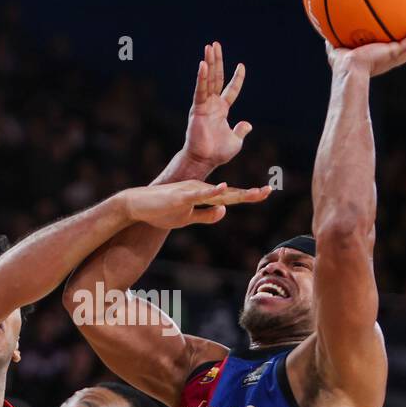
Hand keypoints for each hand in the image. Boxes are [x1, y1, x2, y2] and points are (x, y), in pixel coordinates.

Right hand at [121, 179, 270, 230]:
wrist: (137, 205)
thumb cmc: (160, 211)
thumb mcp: (187, 218)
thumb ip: (206, 215)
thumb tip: (224, 210)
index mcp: (203, 196)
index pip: (230, 196)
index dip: (248, 195)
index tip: (265, 192)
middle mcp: (201, 190)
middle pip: (229, 192)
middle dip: (249, 193)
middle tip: (268, 191)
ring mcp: (191, 191)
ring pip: (218, 192)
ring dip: (236, 193)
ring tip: (254, 192)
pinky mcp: (181, 195)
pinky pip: (199, 194)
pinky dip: (212, 191)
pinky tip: (224, 188)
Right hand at [181, 42, 252, 169]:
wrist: (205, 159)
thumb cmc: (218, 152)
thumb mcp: (235, 140)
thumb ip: (241, 130)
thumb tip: (247, 124)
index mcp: (222, 110)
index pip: (231, 90)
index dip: (237, 78)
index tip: (241, 65)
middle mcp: (212, 104)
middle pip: (216, 78)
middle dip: (217, 61)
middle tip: (215, 45)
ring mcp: (204, 105)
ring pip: (208, 80)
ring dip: (209, 63)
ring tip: (209, 47)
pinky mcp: (197, 108)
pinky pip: (200, 91)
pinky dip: (202, 78)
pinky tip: (203, 65)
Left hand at [327, 17, 405, 77]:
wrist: (348, 69)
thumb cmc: (341, 64)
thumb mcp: (338, 47)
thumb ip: (334, 37)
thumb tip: (325, 27)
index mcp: (378, 56)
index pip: (392, 49)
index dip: (399, 41)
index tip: (402, 32)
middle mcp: (388, 57)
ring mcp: (394, 56)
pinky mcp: (395, 53)